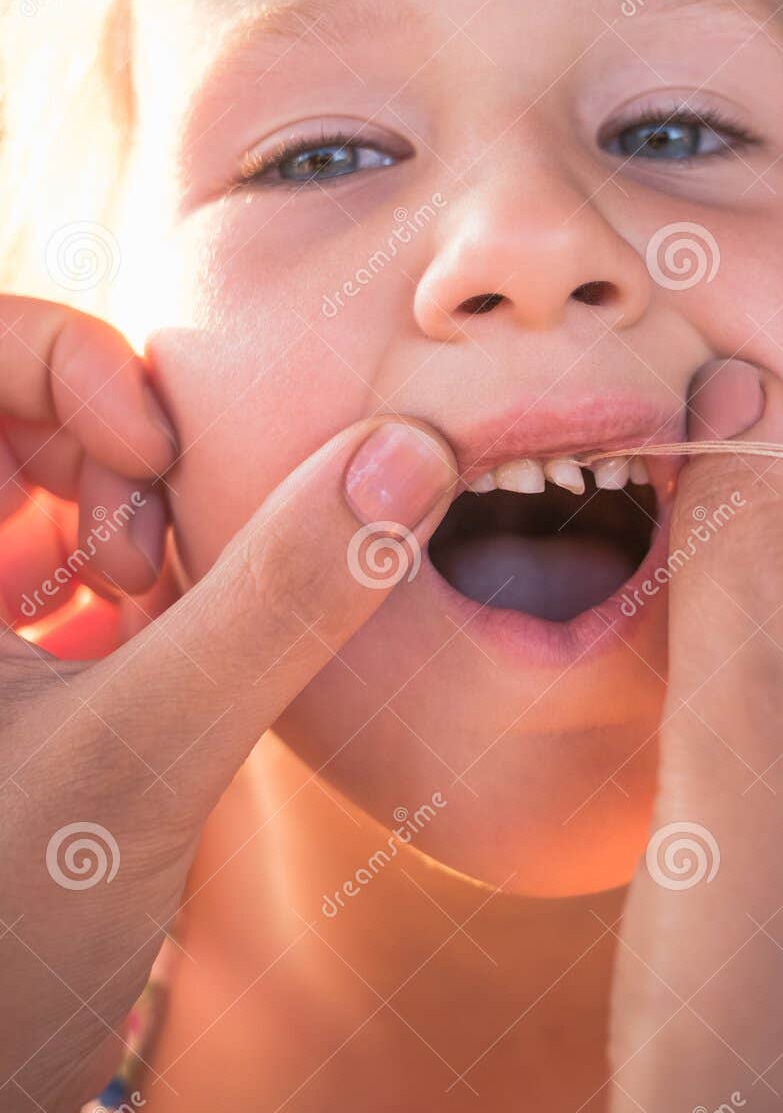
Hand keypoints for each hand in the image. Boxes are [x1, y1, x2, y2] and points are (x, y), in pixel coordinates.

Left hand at [0, 297, 456, 1112]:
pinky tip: (150, 646)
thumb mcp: (147, 754)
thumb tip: (413, 454)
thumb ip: (281, 601)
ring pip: (44, 480)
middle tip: (161, 552)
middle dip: (108, 452)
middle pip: (16, 410)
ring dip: (124, 519)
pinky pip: (56, 555)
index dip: (61, 358)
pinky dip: (124, 577)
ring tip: (156, 610)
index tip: (155, 447)